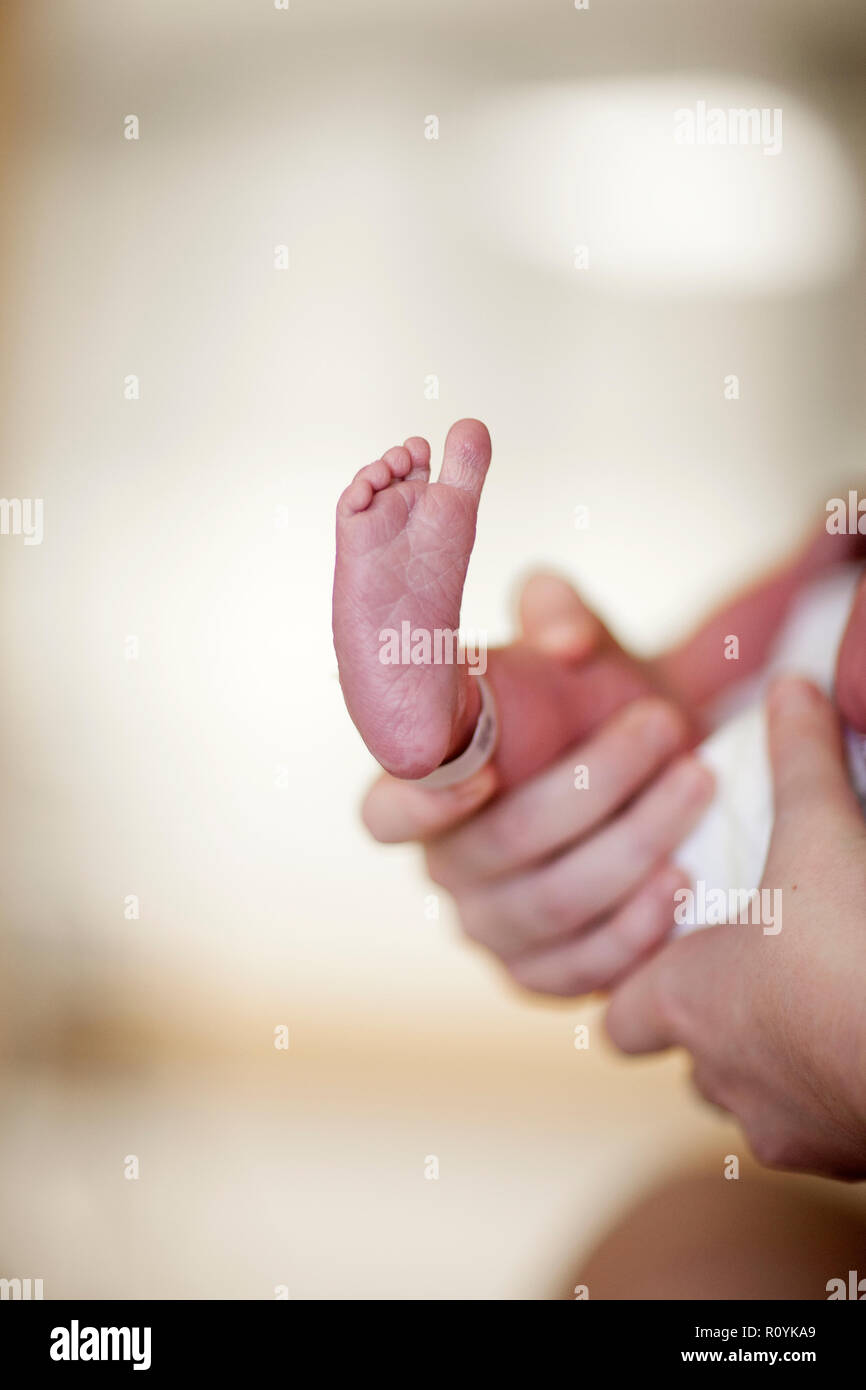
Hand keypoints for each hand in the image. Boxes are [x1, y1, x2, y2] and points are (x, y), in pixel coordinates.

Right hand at [363, 573, 713, 993]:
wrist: (654, 762)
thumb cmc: (592, 701)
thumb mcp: (578, 644)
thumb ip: (559, 614)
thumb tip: (568, 637)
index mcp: (424, 791)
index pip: (385, 814)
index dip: (422, 803)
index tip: (487, 771)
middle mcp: (446, 866)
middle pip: (503, 846)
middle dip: (593, 785)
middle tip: (666, 727)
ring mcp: (492, 929)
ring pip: (554, 904)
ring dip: (635, 843)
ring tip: (699, 784)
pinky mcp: (544, 974)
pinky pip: (581, 969)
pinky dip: (636, 930)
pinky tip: (683, 884)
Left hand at [606, 675, 865, 1178]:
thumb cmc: (858, 946)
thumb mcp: (826, 833)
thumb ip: (799, 759)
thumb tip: (790, 687)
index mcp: (688, 1003)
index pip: (622, 1014)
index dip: (641, 981)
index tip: (676, 948)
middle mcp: (722, 1078)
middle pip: (688, 1057)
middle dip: (715, 1018)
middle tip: (760, 965)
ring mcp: (785, 1130)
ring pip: (753, 1100)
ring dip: (773, 1058)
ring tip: (817, 1001)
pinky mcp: (847, 1160)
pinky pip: (820, 1127)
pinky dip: (832, 1088)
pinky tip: (861, 1040)